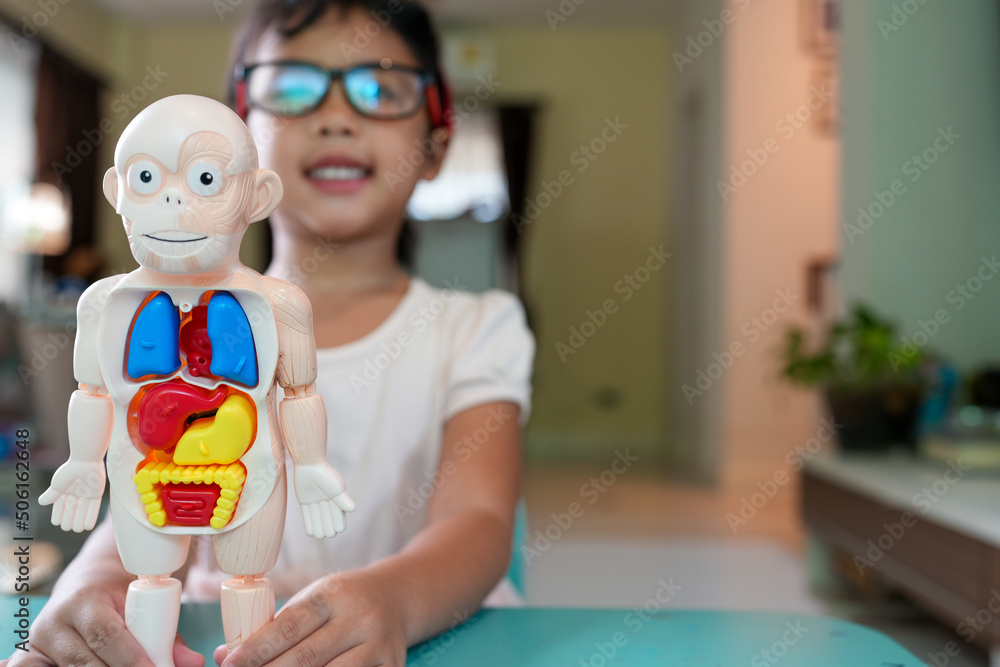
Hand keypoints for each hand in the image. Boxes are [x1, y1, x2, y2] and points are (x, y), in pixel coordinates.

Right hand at [1, 571, 203, 666]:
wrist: (86, 584)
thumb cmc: (120, 595)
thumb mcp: (142, 605)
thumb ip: (166, 636)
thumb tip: (192, 662)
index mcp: (83, 601)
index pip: (106, 636)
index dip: (131, 659)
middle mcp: (53, 623)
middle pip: (86, 662)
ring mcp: (37, 643)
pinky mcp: (31, 657)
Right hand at [39, 460, 105, 532]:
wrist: (87, 460)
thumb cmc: (70, 471)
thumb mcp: (58, 484)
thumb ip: (51, 495)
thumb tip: (41, 503)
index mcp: (64, 491)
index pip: (60, 505)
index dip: (58, 514)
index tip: (56, 522)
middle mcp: (75, 494)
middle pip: (71, 510)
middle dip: (69, 519)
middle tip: (67, 527)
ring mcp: (86, 494)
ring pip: (82, 510)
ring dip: (79, 520)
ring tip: (77, 529)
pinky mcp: (96, 494)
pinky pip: (94, 508)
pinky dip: (90, 517)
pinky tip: (88, 527)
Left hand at [215, 570, 405, 666]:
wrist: (396, 597)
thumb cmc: (341, 602)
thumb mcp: (312, 600)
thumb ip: (274, 626)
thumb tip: (224, 655)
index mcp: (332, 596)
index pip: (289, 626)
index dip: (256, 649)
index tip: (229, 663)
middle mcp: (359, 618)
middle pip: (306, 659)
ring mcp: (378, 645)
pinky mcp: (391, 665)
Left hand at [292, 463, 355, 537]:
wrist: (309, 464)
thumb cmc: (325, 475)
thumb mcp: (336, 488)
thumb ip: (342, 500)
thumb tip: (353, 510)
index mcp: (337, 497)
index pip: (339, 514)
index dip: (339, 523)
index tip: (338, 529)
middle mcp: (327, 500)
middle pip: (328, 518)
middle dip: (328, 527)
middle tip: (328, 534)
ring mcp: (315, 501)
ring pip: (317, 519)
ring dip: (319, 528)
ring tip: (320, 536)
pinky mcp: (305, 500)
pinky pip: (307, 515)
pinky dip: (309, 524)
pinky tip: (311, 534)